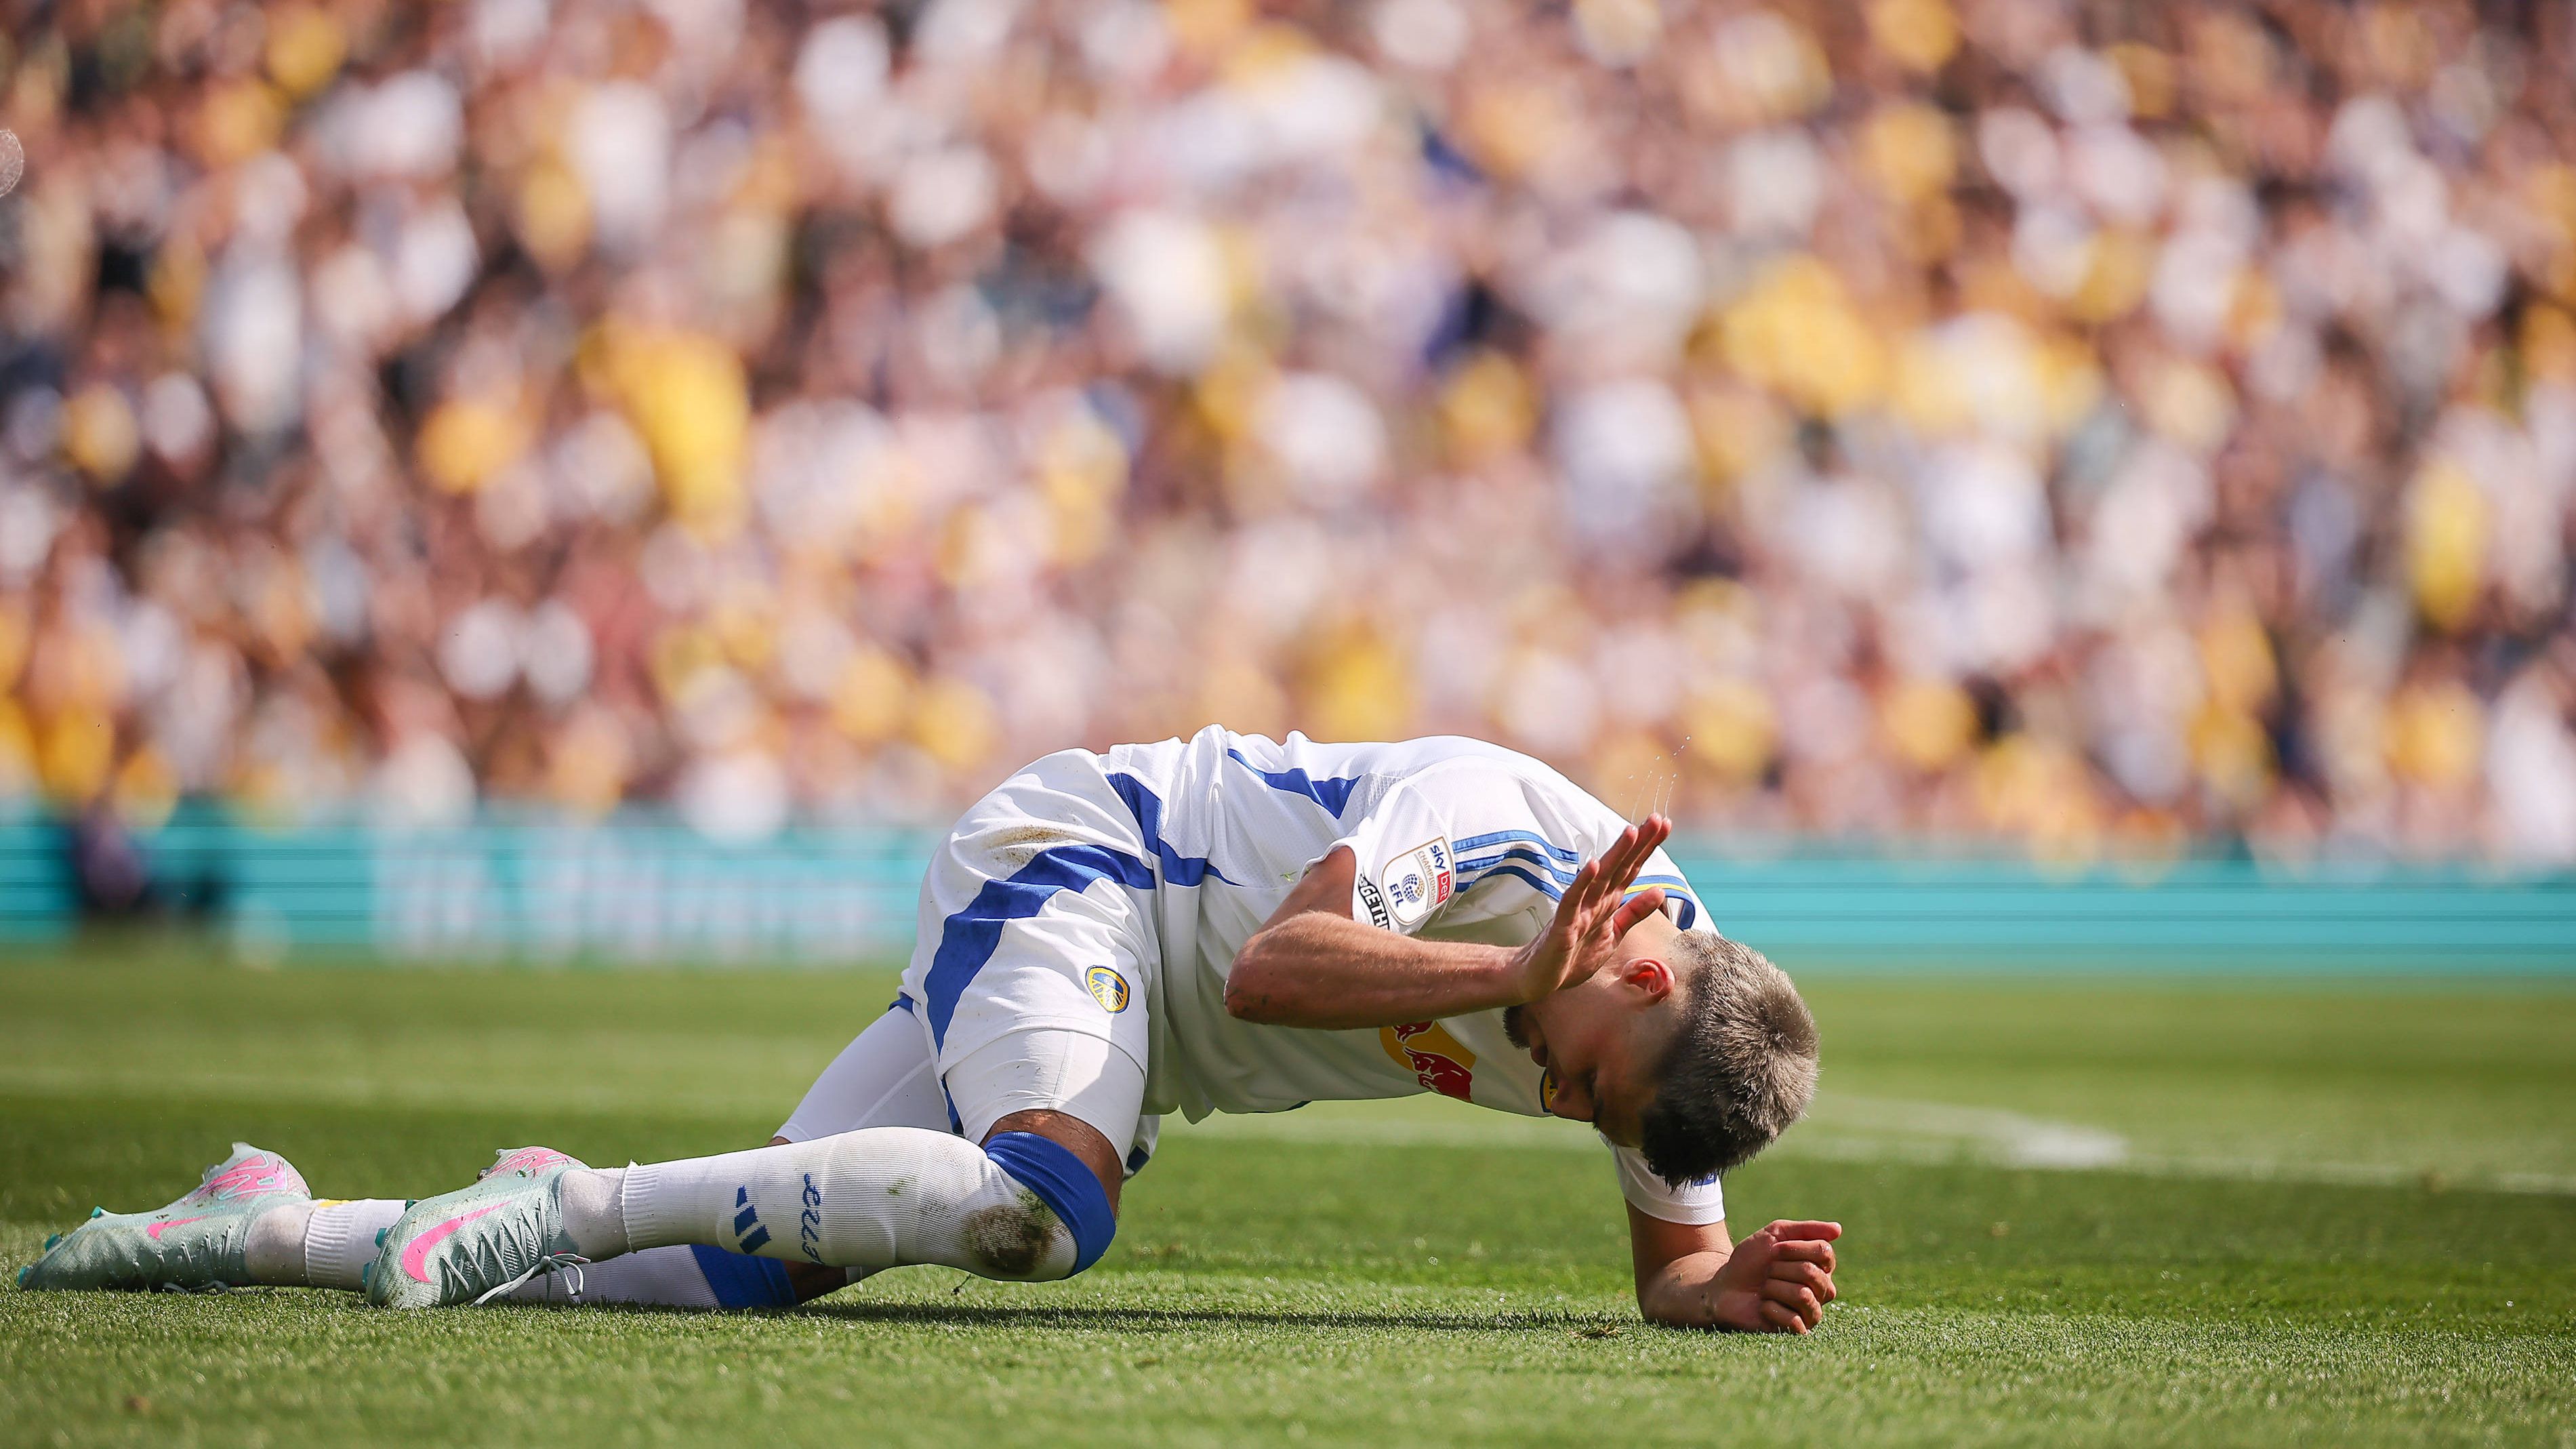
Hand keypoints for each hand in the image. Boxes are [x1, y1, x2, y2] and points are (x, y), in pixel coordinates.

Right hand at [1505, 815, 1672, 1001]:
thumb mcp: (1613, 934)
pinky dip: (1582, 883)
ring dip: (1615, 855)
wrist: (1538, 977)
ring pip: (1599, 878)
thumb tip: (1660, 890)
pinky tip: (1592, 865)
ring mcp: (1577, 911)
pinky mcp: (1562, 926)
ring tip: (1630, 832)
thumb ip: (1635, 912)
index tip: (1665, 824)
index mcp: (1607, 901)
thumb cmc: (1573, 955)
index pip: (1631, 869)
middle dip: (1638, 844)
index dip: (1647, 848)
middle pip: (1619, 867)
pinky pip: (1572, 901)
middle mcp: (1594, 900)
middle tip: (1657, 819)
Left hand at [1709, 1220, 1840, 1332]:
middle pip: (1812, 1273)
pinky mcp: (1798, 1330)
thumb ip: (1807, 1229)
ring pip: (1802, 1295)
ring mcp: (1811, 1311)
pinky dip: (1771, 1309)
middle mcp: (1821, 1289)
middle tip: (1768, 1273)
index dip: (1794, 1248)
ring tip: (1765, 1290)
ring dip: (1773, 1287)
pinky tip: (1764, 1307)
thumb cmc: (1751, 1260)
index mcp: (1821, 1266)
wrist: (1726, 1285)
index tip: (1775, 1250)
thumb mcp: (1775, 1234)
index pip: (1824, 1251)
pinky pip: (1794, 1320)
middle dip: (1780, 1268)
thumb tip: (1839, 1229)